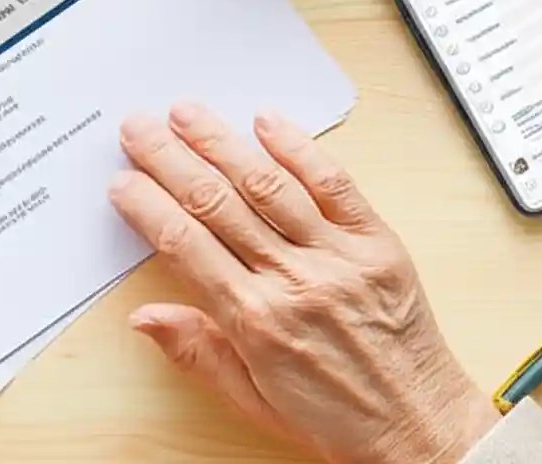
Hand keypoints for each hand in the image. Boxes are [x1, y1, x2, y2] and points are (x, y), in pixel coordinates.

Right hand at [110, 104, 499, 463]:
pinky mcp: (376, 242)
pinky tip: (268, 122)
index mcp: (255, 320)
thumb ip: (196, 352)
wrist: (419, 427)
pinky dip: (299, 149)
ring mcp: (337, 256)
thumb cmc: (336, 418)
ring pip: (267, 185)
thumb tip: (143, 316)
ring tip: (187, 113)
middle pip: (216, 203)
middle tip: (138, 128)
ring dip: (221, 142)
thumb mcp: (251, 400)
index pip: (185, 246)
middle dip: (169, 159)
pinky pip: (334, 185)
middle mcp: (293, 280)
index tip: (122, 183)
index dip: (148, 207)